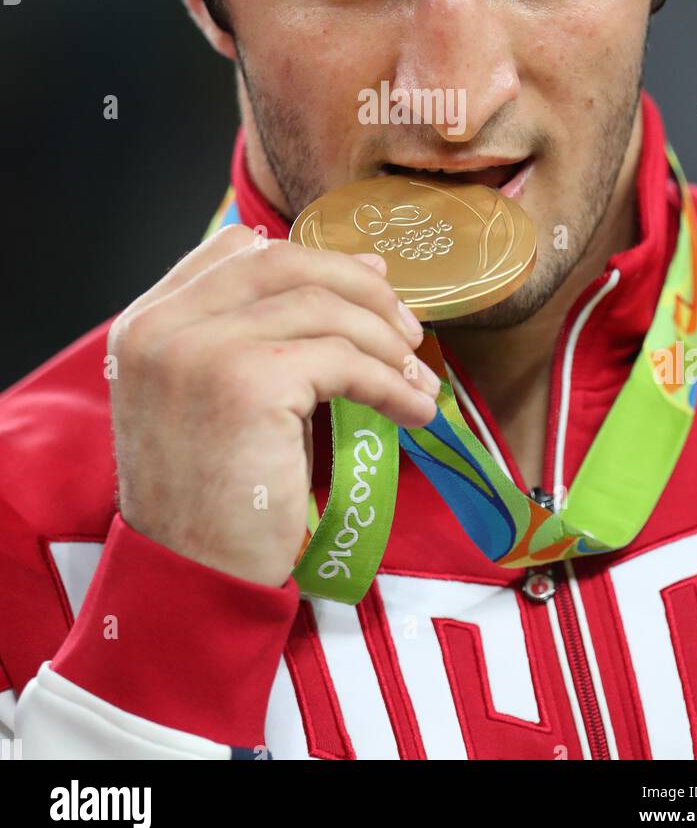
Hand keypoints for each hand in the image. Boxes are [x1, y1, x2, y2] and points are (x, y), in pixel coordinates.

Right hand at [106, 226, 439, 585]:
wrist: (189, 579)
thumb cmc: (213, 496)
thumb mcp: (216, 397)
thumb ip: (259, 335)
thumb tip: (363, 272)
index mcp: (148, 323)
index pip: (233, 249)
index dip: (308, 256)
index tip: (366, 279)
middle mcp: (164, 325)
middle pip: (283, 262)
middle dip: (358, 286)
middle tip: (406, 328)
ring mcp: (202, 349)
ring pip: (322, 307)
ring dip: (385, 340)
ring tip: (416, 377)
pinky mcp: (249, 383)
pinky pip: (344, 360)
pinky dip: (392, 382)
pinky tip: (413, 408)